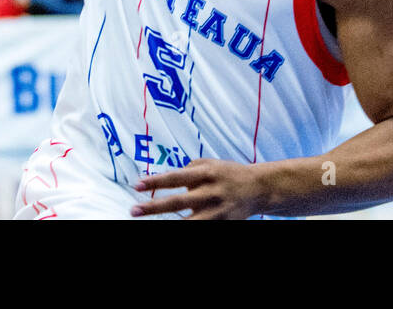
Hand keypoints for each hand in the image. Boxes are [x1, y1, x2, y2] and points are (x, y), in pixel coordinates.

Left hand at [131, 158, 270, 218]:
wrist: (259, 188)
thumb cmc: (228, 173)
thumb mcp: (210, 164)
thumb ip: (189, 169)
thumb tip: (167, 180)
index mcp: (205, 173)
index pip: (175, 177)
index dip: (156, 181)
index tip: (137, 185)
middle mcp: (210, 192)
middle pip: (178, 202)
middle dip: (154, 207)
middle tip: (134, 210)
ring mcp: (216, 211)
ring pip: (189, 222)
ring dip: (168, 226)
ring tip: (149, 226)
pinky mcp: (222, 223)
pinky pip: (202, 228)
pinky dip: (187, 229)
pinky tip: (174, 228)